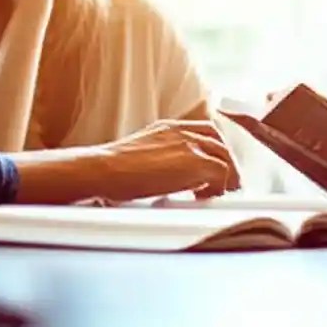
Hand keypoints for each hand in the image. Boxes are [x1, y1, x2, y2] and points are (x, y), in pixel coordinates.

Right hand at [101, 120, 239, 200]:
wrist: (101, 169)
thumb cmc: (109, 170)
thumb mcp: (138, 155)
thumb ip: (157, 159)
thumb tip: (162, 177)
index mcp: (168, 128)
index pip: (204, 131)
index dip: (213, 149)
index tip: (214, 166)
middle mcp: (182, 132)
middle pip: (219, 142)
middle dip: (225, 163)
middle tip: (222, 184)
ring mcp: (190, 145)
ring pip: (225, 157)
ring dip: (226, 177)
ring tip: (218, 193)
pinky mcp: (195, 163)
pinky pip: (223, 174)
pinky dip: (220, 187)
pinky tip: (206, 199)